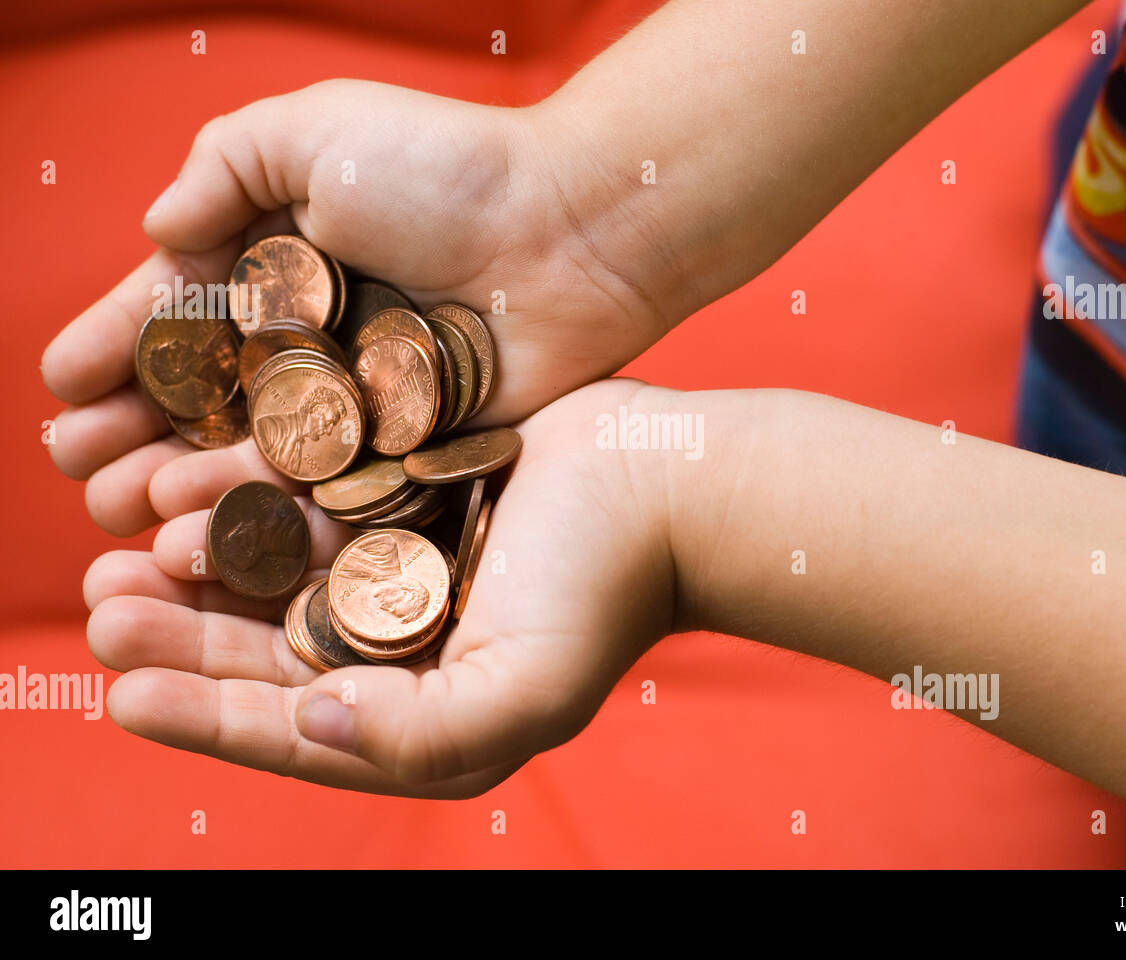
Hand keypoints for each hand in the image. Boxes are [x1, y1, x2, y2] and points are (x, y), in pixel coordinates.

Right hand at [41, 78, 676, 536]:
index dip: (120, 348)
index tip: (64, 383)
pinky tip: (211, 534)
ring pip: (253, 457)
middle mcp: (315, 342)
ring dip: (182, 484)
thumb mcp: (316, 132)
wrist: (570, 234)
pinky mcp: (409, 453)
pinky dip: (266, 513)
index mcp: (285, 266)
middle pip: (207, 400)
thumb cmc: (449, 171)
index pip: (184, 316)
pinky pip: (325, 491)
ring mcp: (361, 405)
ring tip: (119, 509)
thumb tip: (155, 232)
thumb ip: (224, 167)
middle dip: (135, 430)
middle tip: (80, 464)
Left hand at [81, 380, 677, 794]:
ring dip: (196, 569)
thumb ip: (417, 736)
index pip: (294, 733)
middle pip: (263, 656)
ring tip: (122, 552)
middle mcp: (398, 652)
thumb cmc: (607, 590)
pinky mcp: (396, 501)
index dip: (205, 718)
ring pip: (268, 582)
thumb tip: (304, 724)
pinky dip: (243, 502)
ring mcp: (394, 572)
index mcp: (423, 715)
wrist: (665, 480)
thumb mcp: (524, 692)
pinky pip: (301, 509)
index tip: (124, 692)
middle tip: (104, 606)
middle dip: (180, 639)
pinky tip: (188, 485)